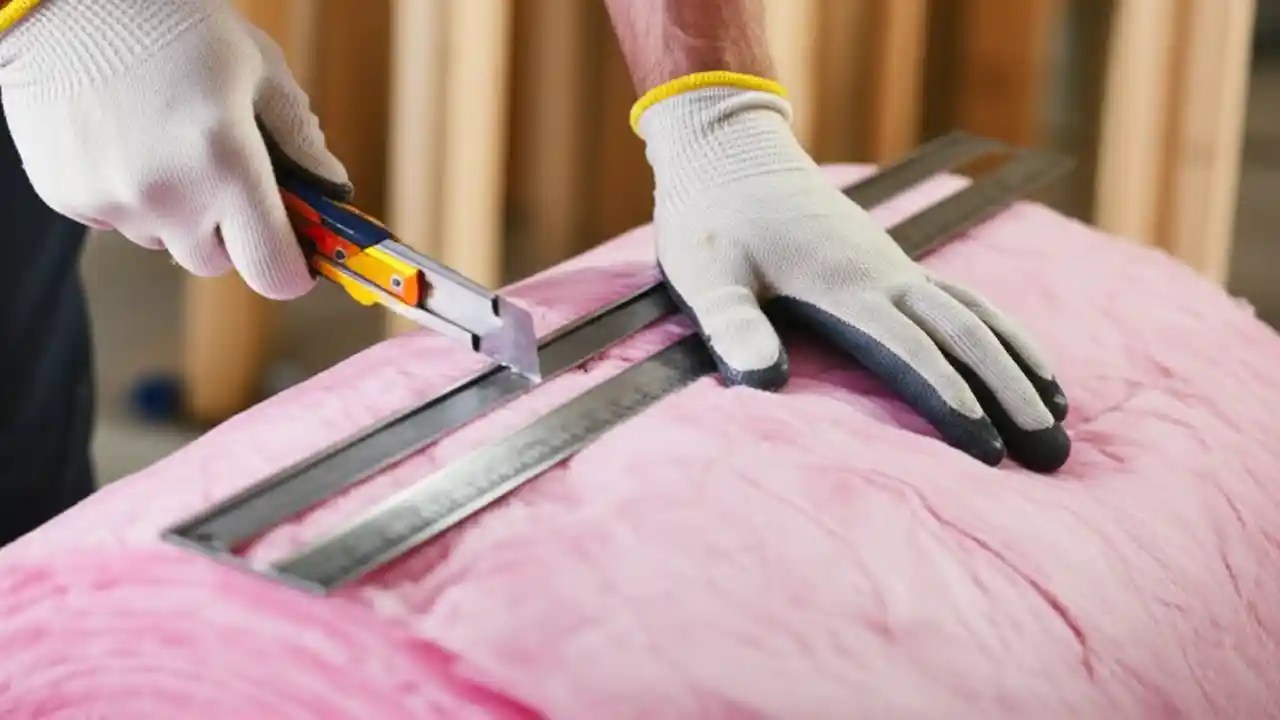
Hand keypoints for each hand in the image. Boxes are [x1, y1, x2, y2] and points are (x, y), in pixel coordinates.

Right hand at [0, 0, 349, 298]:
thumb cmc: (174, 24)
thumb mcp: (258, 68)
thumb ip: (300, 138)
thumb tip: (333, 191)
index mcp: (227, 162)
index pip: (273, 273)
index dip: (289, 269)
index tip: (295, 252)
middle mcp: (168, 194)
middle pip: (214, 261)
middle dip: (229, 232)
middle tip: (223, 177)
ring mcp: (112, 200)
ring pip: (163, 241)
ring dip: (175, 213)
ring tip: (166, 145)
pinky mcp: (68, 196)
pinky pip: (117, 221)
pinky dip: (128, 196)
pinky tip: (125, 141)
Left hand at [635, 85, 1069, 471]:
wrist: (728, 149)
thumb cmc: (710, 219)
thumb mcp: (705, 273)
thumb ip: (731, 323)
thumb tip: (763, 381)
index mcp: (844, 286)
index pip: (912, 353)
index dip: (952, 403)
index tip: (990, 453)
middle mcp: (885, 275)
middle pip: (966, 337)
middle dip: (1011, 396)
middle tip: (1052, 455)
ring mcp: (893, 265)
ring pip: (977, 313)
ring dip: (1019, 363)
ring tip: (1060, 411)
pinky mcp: (890, 261)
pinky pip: (962, 297)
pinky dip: (1000, 328)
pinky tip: (1016, 353)